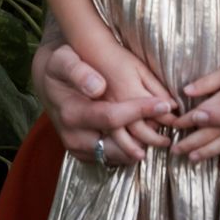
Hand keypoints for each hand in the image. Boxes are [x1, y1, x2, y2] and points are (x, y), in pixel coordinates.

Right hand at [35, 40, 175, 168]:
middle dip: (147, 138)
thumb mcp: (64, 60)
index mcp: (72, 113)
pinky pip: (111, 160)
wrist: (48, 83)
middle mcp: (74, 136)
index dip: (139, 112)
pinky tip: (145, 140)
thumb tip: (97, 87)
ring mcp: (78, 149)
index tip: (164, 105)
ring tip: (162, 136)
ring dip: (140, 148)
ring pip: (117, 157)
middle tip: (170, 129)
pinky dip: (129, 152)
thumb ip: (78, 71)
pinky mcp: (83, 155)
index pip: (111, 117)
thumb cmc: (61, 67)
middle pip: (118, 144)